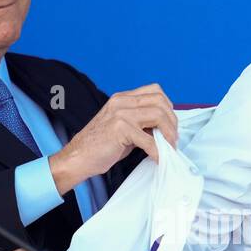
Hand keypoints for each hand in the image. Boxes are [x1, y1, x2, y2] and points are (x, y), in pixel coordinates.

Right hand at [48, 83, 177, 195]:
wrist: (77, 157)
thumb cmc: (99, 146)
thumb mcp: (122, 127)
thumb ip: (140, 122)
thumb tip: (163, 129)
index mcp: (122, 98)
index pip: (155, 91)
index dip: (168, 107)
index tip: (170, 124)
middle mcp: (121, 102)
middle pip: (160, 101)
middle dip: (172, 121)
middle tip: (172, 139)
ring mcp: (121, 114)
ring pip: (158, 115)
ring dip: (168, 134)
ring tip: (168, 148)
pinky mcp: (120, 129)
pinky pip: (149, 140)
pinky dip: (158, 152)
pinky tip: (158, 159)